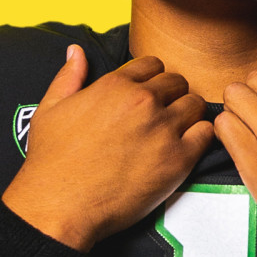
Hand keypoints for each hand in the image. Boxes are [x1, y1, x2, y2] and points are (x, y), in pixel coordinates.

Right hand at [1, 45, 213, 250]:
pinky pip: (206, 133)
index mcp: (116, 85)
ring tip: (175, 130)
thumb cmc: (52, 160)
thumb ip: (69, 75)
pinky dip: (200, 136)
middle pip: (178, 82)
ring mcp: (163, 129)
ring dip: (188, 114)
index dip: (152, 79)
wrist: (60, 205)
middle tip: (162, 115)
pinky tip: (186, 146)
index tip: (149, 94)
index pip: (153, 64)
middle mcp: (143, 101)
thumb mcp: (50, 108)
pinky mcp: (178, 159)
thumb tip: (76, 50)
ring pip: (195, 104)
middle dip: (172, 95)